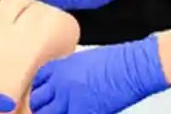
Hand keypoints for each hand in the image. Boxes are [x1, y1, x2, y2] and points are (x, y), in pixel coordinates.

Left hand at [29, 37, 168, 113]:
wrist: (133, 67)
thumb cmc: (118, 62)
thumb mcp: (86, 61)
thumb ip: (71, 74)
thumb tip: (67, 87)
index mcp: (61, 67)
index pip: (38, 80)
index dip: (38, 90)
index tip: (42, 97)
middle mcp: (60, 82)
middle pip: (37, 99)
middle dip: (39, 107)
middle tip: (45, 111)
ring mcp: (69, 99)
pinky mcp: (81, 112)